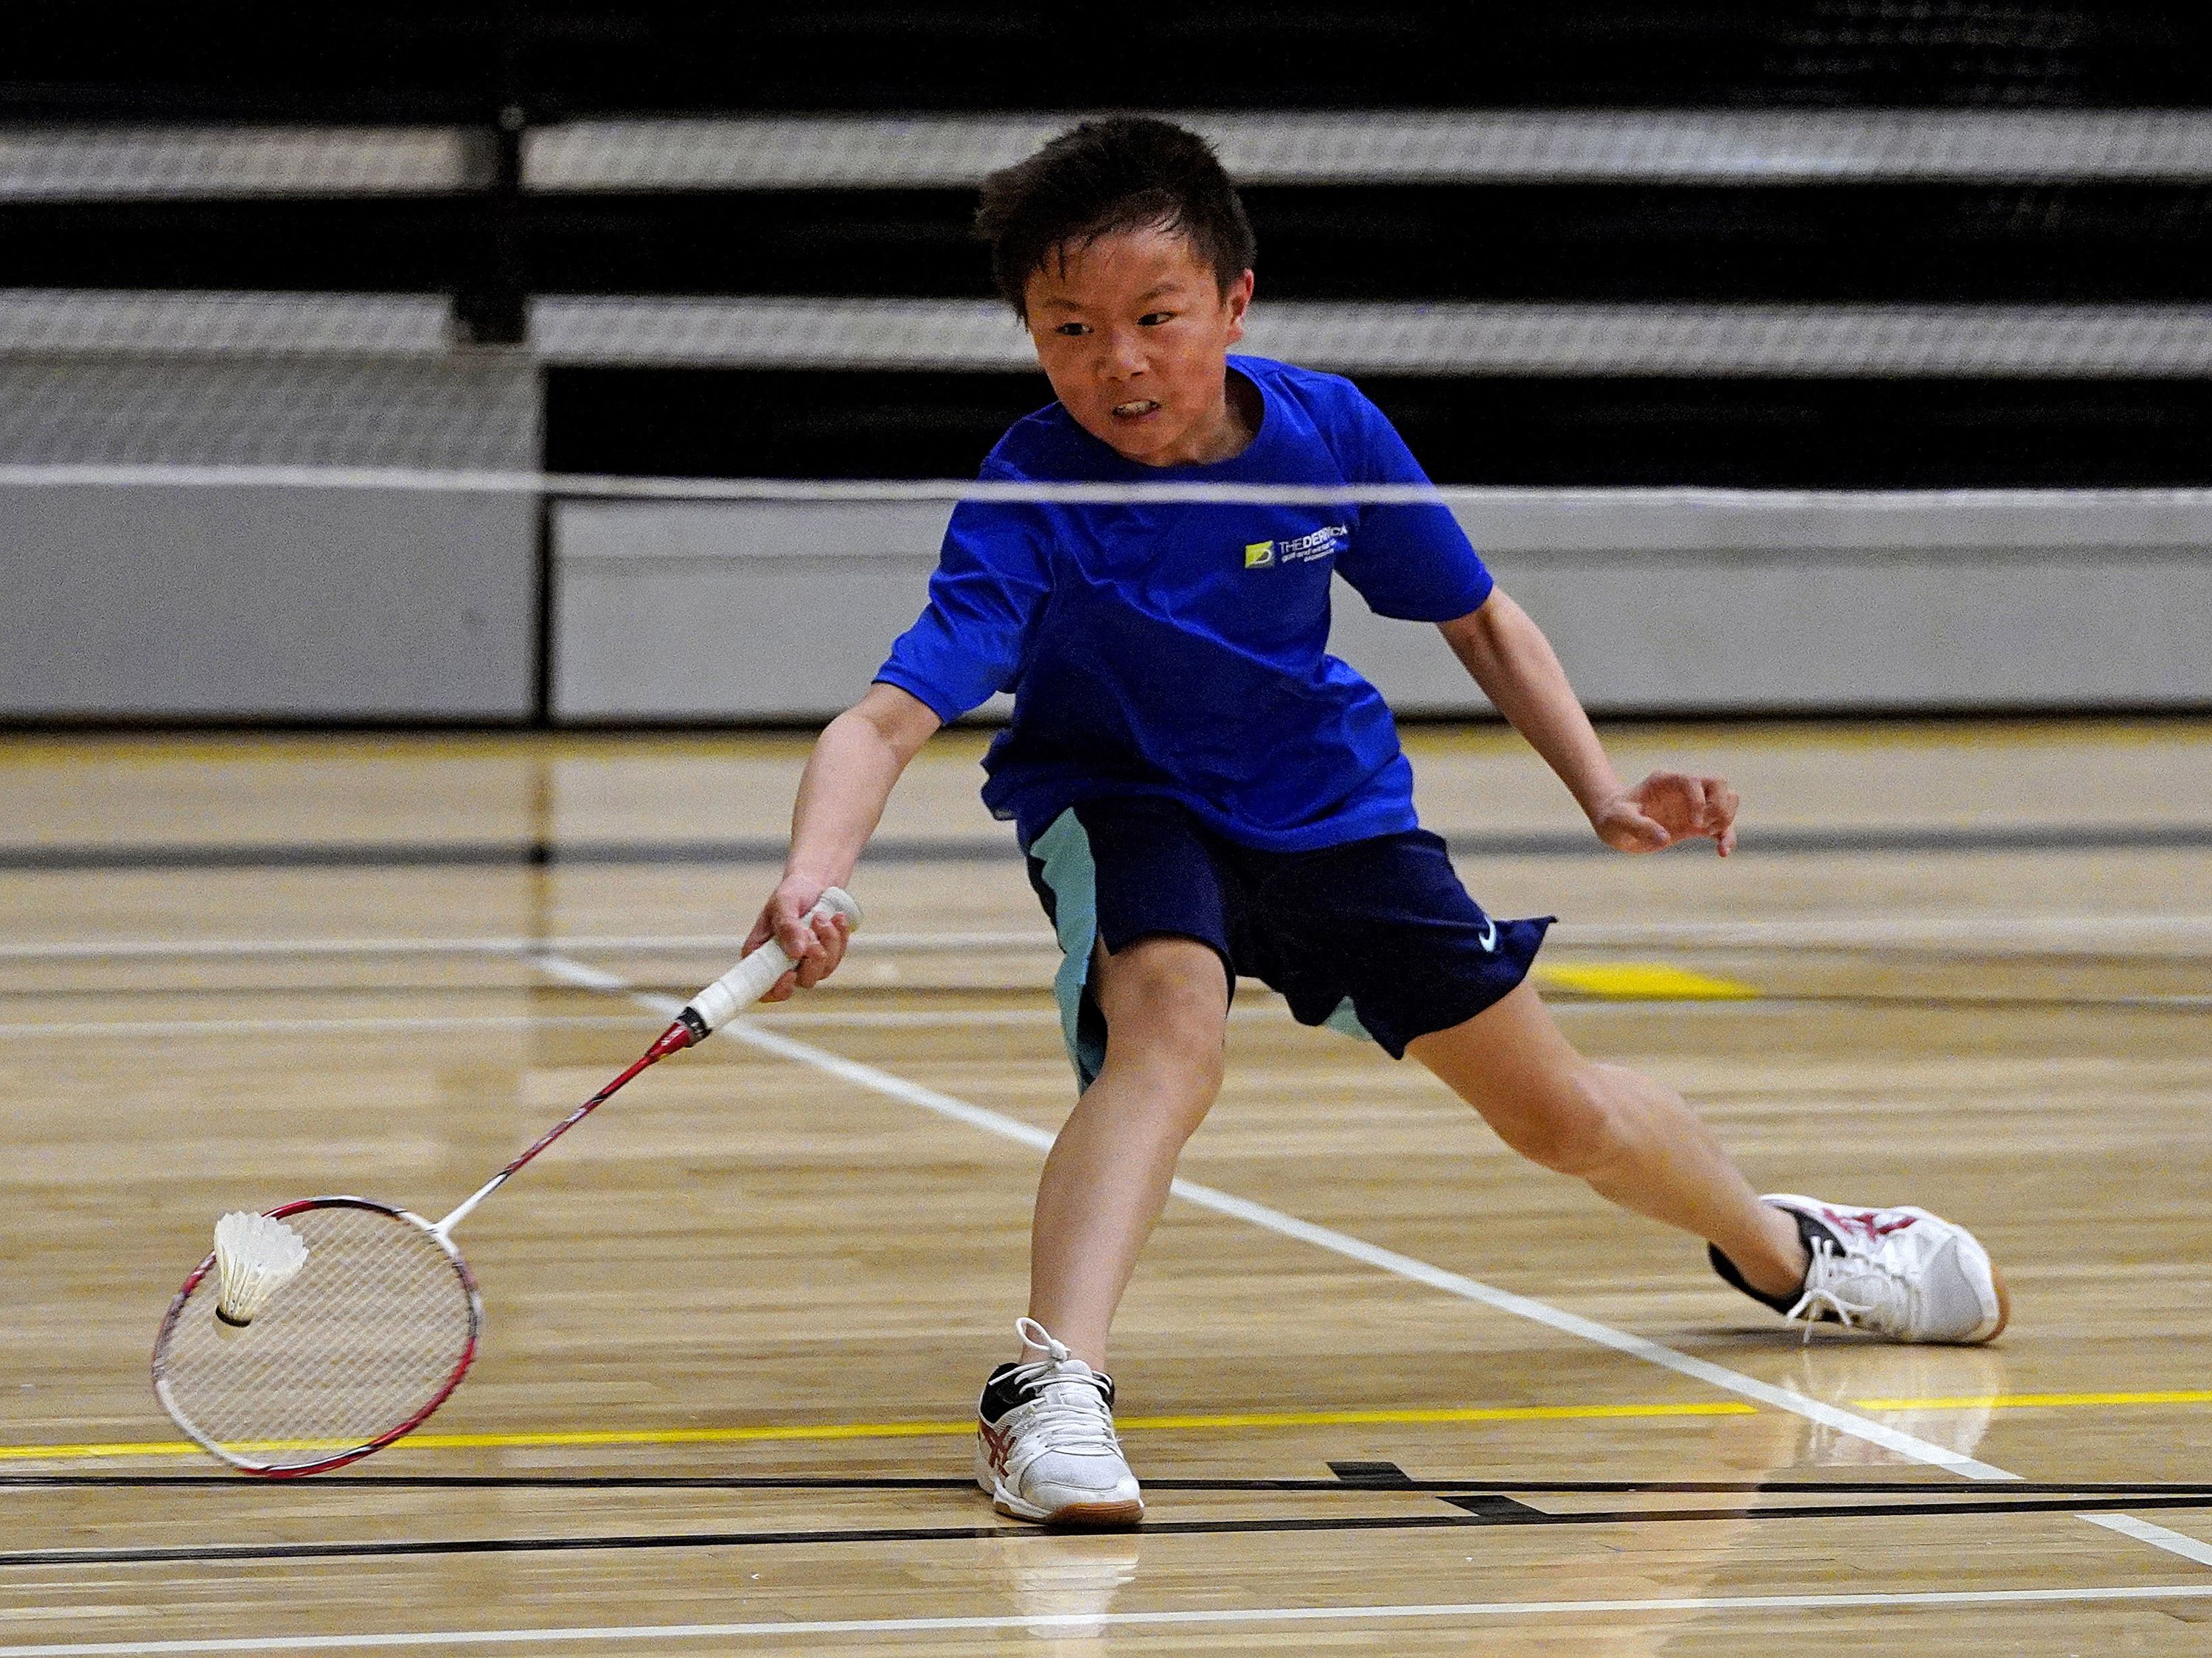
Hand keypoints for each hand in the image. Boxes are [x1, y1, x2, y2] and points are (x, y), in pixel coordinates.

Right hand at [742, 875, 854, 1001]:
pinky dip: (840, 936)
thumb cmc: (790, 894)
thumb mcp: (783, 904)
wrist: (811, 884)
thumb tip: (796, 952)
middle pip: (803, 981)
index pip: (765, 989)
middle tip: (815, 927)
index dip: (778, 989)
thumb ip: (787, 927)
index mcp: (762, 955)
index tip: (791, 972)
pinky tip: (837, 917)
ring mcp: (806, 963)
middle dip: (814, 957)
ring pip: (824, 969)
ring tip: (822, 916)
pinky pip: (837, 956)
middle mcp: (783, 964)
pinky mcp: (825, 957)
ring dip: (829, 941)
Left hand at [1590, 771, 1740, 855]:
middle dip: (1720, 806)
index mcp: (1665, 781)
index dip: (1700, 801)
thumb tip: (1664, 838)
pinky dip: (1726, 837)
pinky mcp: (1695, 824)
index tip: (1693, 824)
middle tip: (1703, 828)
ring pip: (1727, 800)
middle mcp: (1684, 790)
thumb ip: (1639, 826)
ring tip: (1710, 836)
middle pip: (1719, 784)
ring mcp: (1692, 806)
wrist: (1614, 825)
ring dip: (1726, 819)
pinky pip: (1720, 826)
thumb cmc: (1613, 817)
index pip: (1694, 781)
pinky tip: (1722, 853)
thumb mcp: (1618, 820)